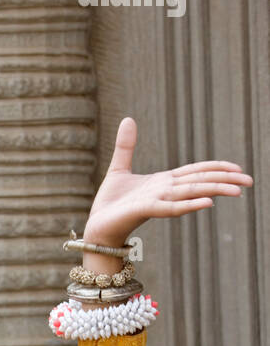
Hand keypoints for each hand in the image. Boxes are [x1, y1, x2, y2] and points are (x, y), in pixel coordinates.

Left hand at [84, 116, 252, 246]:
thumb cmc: (109, 204)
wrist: (96, 226)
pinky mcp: (146, 210)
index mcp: (163, 182)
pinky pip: (171, 207)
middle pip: (200, 182)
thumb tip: (128, 118)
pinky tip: (208, 203)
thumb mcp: (119, 168)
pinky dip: (189, 205)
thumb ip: (126, 146)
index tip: (237, 168)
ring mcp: (158, 201)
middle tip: (250, 182)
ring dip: (215, 190)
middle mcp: (165, 191)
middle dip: (225, 181)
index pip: (195, 172)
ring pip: (191, 193)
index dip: (216, 168)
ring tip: (237, 190)